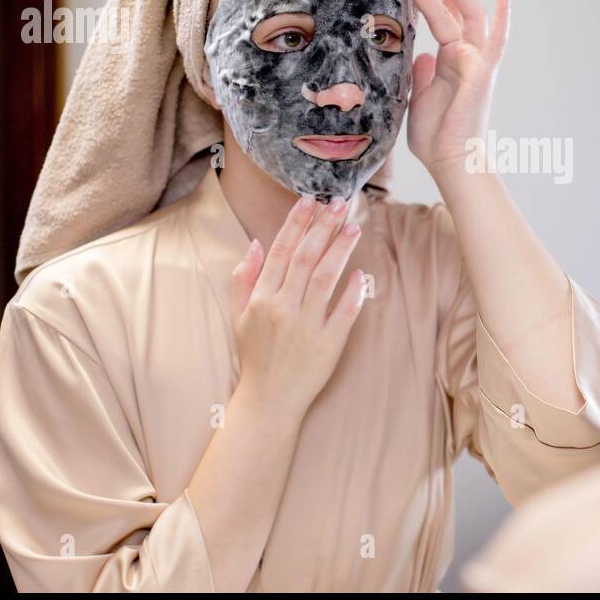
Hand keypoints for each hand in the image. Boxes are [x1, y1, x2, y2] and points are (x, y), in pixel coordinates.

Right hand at [228, 196, 366, 411]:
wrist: (269, 399)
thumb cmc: (255, 355)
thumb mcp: (238, 316)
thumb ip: (243, 278)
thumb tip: (257, 243)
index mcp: (261, 298)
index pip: (280, 251)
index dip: (296, 223)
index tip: (310, 200)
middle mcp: (283, 308)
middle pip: (305, 258)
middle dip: (322, 226)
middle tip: (338, 203)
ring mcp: (307, 326)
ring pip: (325, 278)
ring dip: (340, 249)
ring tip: (354, 226)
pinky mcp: (329, 344)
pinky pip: (344, 312)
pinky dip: (353, 292)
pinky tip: (361, 272)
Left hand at [399, 0, 512, 180]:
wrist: (450, 161)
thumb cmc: (435, 138)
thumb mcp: (418, 97)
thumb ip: (420, 74)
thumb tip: (421, 55)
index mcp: (447, 61)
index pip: (441, 19)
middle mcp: (464, 56)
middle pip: (454, 10)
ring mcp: (476, 61)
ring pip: (468, 16)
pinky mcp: (483, 71)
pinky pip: (496, 39)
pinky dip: (503, 16)